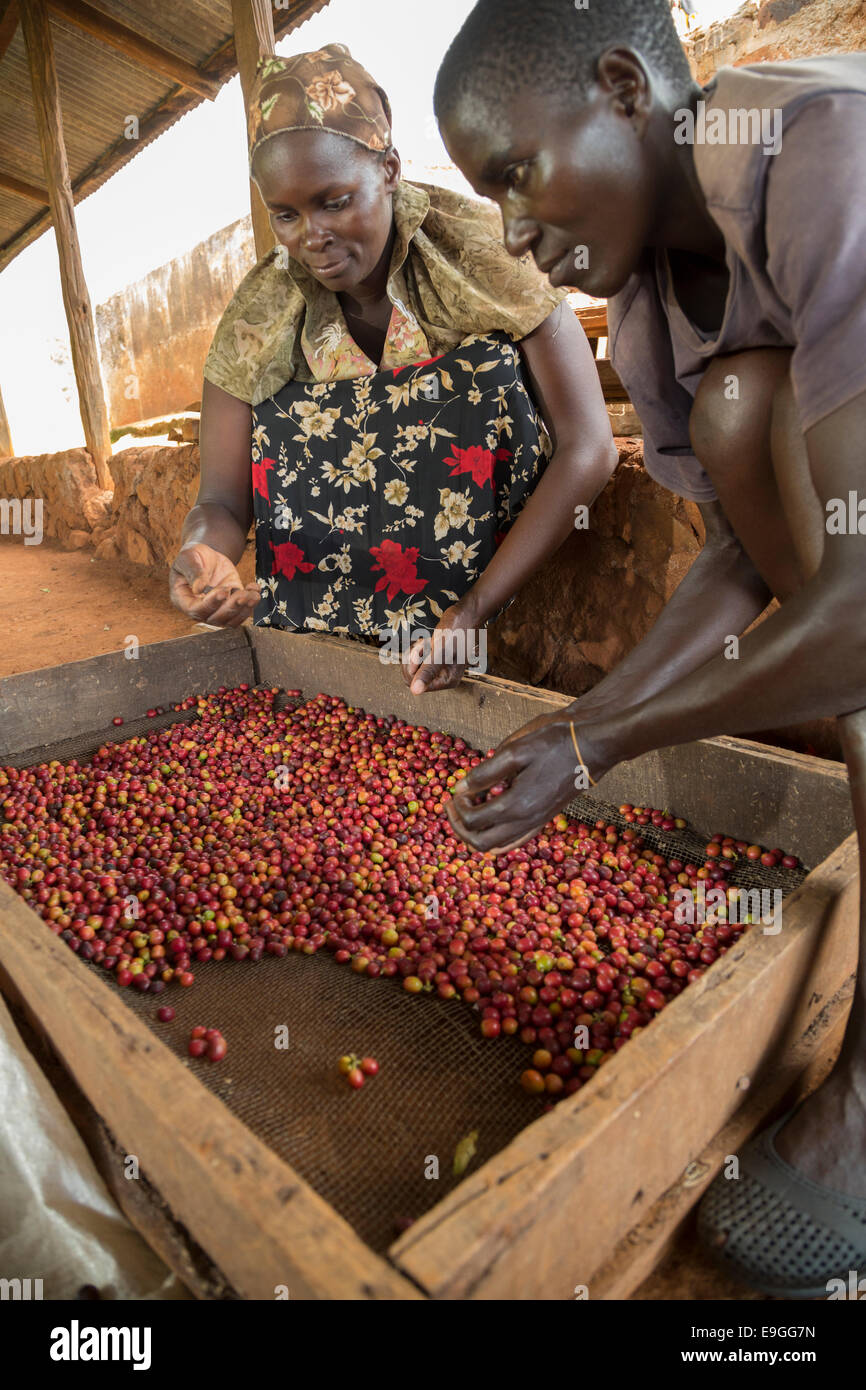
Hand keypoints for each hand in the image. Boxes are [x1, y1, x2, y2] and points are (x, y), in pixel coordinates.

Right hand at [169, 543, 260, 626]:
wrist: (206, 556)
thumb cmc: (192, 556)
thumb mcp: (188, 558)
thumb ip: (192, 571)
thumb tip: (199, 588)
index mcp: (184, 600)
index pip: (197, 610)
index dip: (211, 604)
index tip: (222, 592)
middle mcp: (201, 609)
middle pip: (216, 619)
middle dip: (231, 608)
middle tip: (241, 595)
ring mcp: (218, 608)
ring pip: (232, 619)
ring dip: (244, 609)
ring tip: (253, 595)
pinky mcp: (232, 603)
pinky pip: (243, 611)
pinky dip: (251, 603)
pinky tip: (254, 588)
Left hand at [402, 602, 483, 695]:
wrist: (466, 614)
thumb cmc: (457, 632)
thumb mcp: (440, 651)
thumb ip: (428, 671)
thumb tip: (415, 692)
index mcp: (447, 680)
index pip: (416, 685)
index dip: (412, 669)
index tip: (418, 653)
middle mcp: (443, 676)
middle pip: (412, 676)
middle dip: (414, 658)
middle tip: (424, 644)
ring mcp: (439, 668)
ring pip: (413, 666)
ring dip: (417, 650)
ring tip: (428, 641)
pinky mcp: (435, 658)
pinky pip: (417, 657)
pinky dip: (420, 647)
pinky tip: (428, 640)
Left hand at [445, 712, 609, 854]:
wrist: (594, 745)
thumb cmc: (556, 741)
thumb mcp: (516, 749)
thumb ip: (485, 772)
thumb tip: (460, 787)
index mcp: (517, 805)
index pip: (473, 820)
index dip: (457, 806)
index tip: (456, 788)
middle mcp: (527, 822)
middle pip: (481, 843)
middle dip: (460, 826)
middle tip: (452, 805)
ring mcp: (538, 823)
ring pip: (497, 847)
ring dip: (476, 834)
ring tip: (467, 811)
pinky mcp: (545, 820)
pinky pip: (514, 842)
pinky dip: (496, 837)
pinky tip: (490, 819)